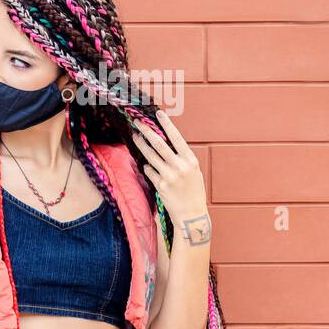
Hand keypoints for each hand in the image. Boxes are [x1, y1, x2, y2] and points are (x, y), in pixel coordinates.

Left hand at [130, 108, 210, 242]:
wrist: (191, 214)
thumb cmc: (193, 191)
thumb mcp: (193, 172)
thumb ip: (181, 159)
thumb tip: (167, 144)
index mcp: (191, 160)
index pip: (177, 138)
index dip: (167, 125)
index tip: (159, 114)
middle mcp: (180, 166)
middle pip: (159, 145)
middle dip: (147, 131)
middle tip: (138, 123)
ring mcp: (169, 176)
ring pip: (150, 156)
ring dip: (141, 145)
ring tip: (135, 136)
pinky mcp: (160, 185)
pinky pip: (148, 171)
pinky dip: (146, 166)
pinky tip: (145, 164)